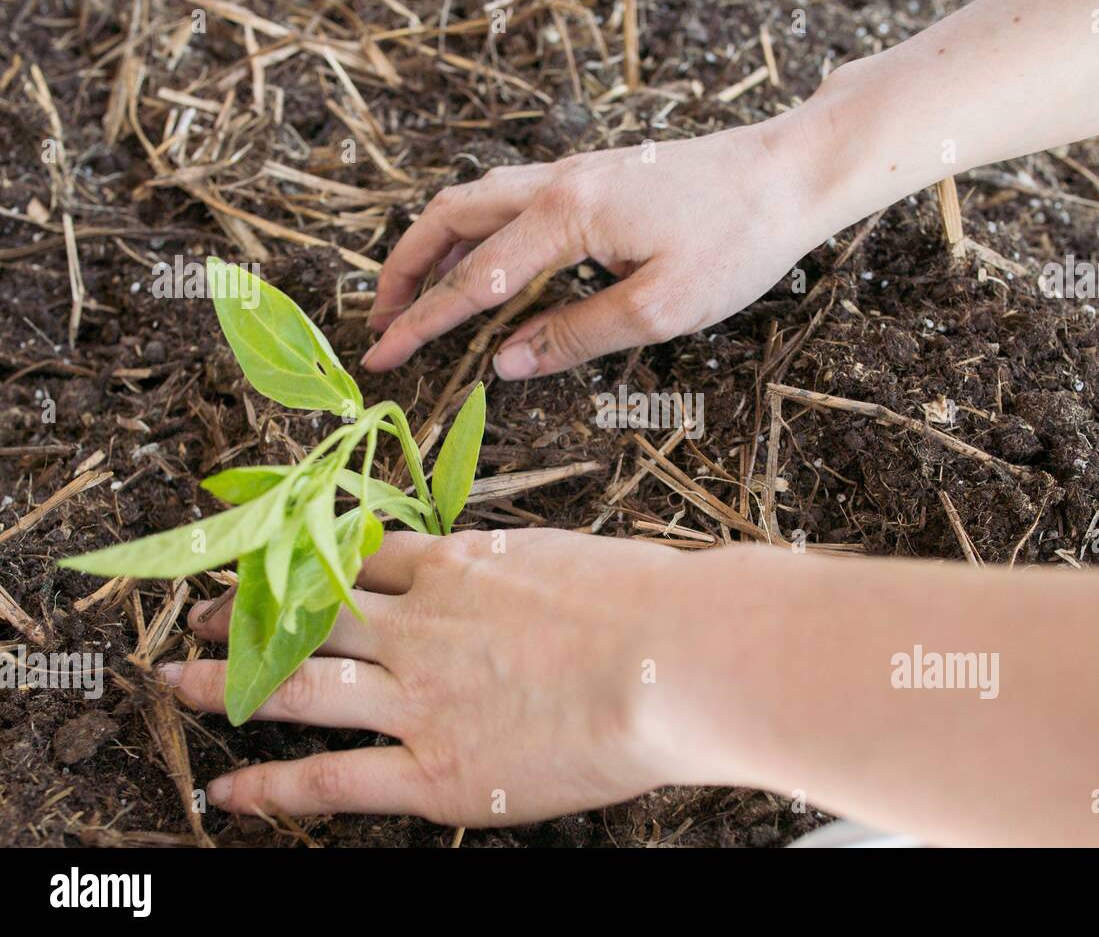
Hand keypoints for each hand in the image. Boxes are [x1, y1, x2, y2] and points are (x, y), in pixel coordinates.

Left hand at [162, 529, 700, 824]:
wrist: (674, 658)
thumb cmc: (652, 602)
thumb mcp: (578, 557)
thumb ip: (528, 566)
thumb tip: (524, 572)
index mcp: (464, 566)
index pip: (364, 555)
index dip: (309, 555)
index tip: (277, 552)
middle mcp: (424, 624)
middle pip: (311, 608)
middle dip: (249, 606)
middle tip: (203, 610)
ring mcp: (421, 694)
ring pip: (301, 681)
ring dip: (231, 681)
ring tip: (179, 681)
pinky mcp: (435, 767)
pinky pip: (334, 778)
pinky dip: (274, 787)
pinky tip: (230, 792)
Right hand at [360, 116, 834, 378]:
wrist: (790, 174)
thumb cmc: (737, 240)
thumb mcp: (660, 308)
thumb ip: (576, 334)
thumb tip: (507, 363)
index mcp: (567, 215)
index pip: (471, 279)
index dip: (422, 322)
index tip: (382, 355)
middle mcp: (558, 184)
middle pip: (451, 218)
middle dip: (406, 269)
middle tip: (380, 318)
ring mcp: (576, 172)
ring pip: (477, 199)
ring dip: (436, 243)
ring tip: (414, 290)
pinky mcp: (597, 177)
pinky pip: (512, 197)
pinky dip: (477, 229)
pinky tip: (484, 258)